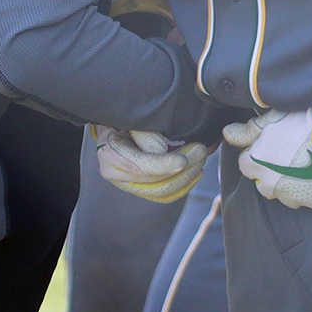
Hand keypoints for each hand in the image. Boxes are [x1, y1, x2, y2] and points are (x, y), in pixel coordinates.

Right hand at [92, 125, 207, 202]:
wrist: (113, 122)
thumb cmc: (125, 116)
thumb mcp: (133, 117)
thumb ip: (146, 133)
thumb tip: (162, 150)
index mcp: (110, 153)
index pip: (139, 166)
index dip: (164, 165)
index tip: (184, 160)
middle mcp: (114, 173)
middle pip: (154, 183)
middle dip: (183, 171)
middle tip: (201, 152)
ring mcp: (125, 183)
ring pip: (161, 192)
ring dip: (186, 178)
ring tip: (200, 161)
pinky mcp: (138, 187)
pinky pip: (163, 195)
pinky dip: (182, 186)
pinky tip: (195, 173)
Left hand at [228, 86, 311, 209]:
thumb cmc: (307, 119)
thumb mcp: (273, 118)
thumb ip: (247, 130)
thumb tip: (227, 133)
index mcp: (257, 163)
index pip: (246, 165)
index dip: (259, 153)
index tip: (273, 144)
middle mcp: (271, 185)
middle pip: (264, 183)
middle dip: (272, 172)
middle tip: (290, 152)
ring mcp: (294, 197)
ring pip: (285, 194)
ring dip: (291, 183)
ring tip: (308, 162)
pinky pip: (308, 199)